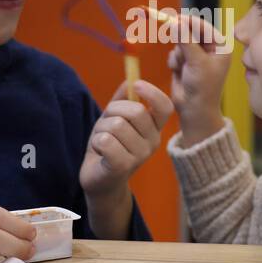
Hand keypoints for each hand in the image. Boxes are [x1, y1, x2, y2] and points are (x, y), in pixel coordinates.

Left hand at [80, 79, 173, 196]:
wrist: (100, 181)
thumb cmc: (108, 147)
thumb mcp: (114, 119)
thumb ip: (122, 100)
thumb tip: (128, 81)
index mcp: (154, 128)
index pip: (165, 106)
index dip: (152, 93)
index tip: (136, 85)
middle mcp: (153, 142)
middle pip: (135, 111)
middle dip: (113, 111)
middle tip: (106, 124)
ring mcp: (140, 156)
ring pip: (116, 125)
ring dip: (101, 129)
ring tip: (102, 142)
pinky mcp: (123, 167)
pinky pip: (106, 141)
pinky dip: (96, 142)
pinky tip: (99, 151)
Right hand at [166, 13, 230, 145]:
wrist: (194, 110)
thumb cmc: (203, 87)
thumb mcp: (197, 62)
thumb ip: (185, 40)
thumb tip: (175, 22)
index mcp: (220, 46)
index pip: (203, 26)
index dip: (188, 22)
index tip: (174, 18)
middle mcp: (210, 48)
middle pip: (190, 31)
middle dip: (180, 36)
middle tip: (168, 28)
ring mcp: (196, 55)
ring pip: (180, 41)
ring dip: (178, 52)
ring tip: (182, 66)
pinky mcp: (185, 62)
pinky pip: (174, 52)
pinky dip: (174, 60)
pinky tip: (178, 71)